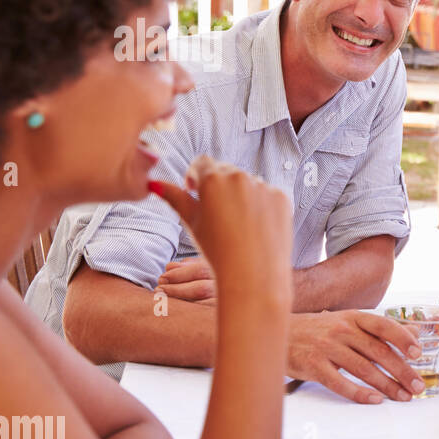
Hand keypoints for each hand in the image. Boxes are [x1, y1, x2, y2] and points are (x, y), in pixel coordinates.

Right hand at [149, 157, 290, 303]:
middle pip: (225, 171)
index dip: (195, 176)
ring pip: (247, 182)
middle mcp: (240, 177)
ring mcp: (263, 186)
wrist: (253, 275)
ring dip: (240, 194)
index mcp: (213, 179)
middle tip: (216, 213)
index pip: (202, 163)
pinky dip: (260, 204)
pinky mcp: (282, 198)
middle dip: (217, 185)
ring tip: (237, 224)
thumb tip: (156, 184)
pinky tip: (255, 226)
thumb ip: (176, 198)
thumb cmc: (217, 251)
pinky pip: (267, 194)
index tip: (195, 191)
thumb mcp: (192, 223)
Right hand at [287, 310, 424, 404]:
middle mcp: (342, 330)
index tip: (418, 354)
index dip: (403, 339)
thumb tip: (415, 333)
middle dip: (402, 371)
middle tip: (417, 386)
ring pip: (363, 369)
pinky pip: (339, 382)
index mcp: (354, 317)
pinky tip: (374, 400)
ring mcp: (327, 347)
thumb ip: (381, 329)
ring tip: (402, 396)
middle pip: (379, 352)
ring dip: (387, 385)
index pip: (384, 326)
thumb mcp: (350, 322)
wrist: (278, 332)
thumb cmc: (320, 330)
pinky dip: (359, 393)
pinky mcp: (313, 365)